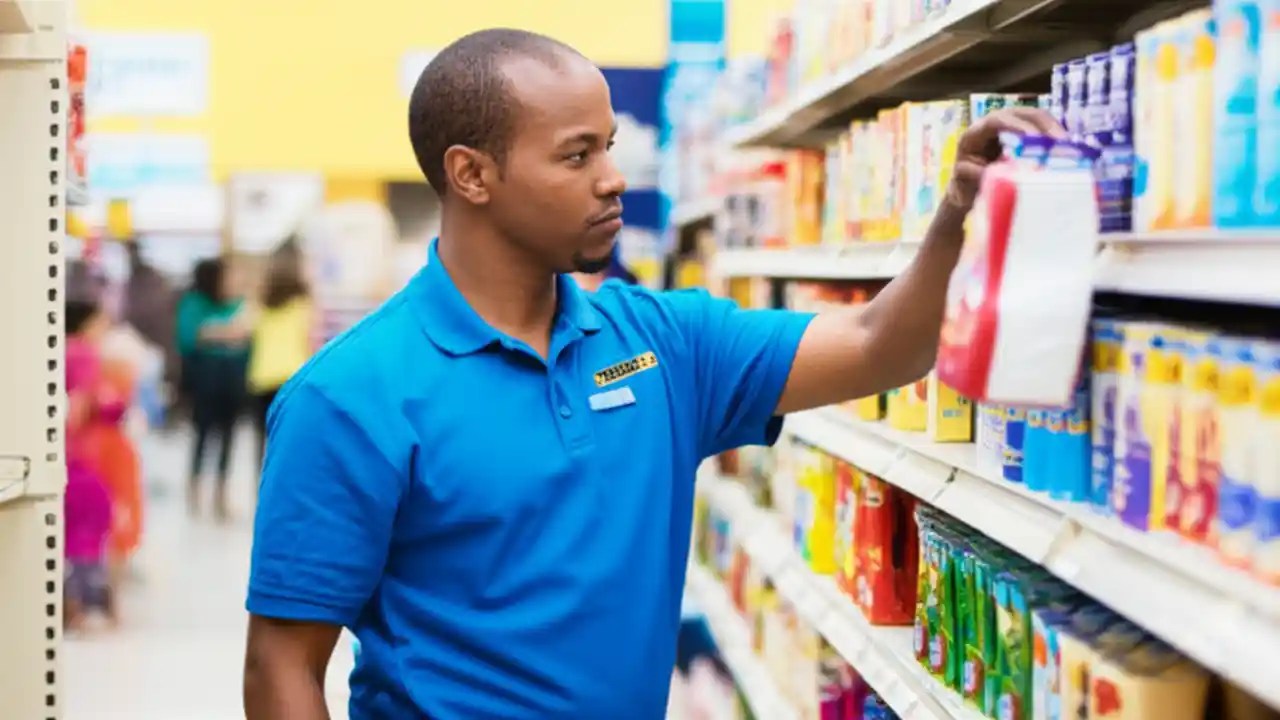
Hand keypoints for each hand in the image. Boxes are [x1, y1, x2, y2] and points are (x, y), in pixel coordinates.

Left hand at [946, 107, 1066, 212]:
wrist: (967, 190)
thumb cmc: (963, 187)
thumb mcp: (962, 184)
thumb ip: (971, 176)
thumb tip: (987, 170)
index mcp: (975, 134)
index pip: (997, 121)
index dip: (1016, 126)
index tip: (1033, 138)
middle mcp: (993, 124)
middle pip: (1022, 114)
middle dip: (1043, 125)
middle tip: (1059, 141)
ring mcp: (1010, 126)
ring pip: (1036, 117)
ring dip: (1053, 129)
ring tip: (1067, 145)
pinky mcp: (1023, 133)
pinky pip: (1042, 128)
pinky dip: (1054, 136)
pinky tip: (1066, 147)